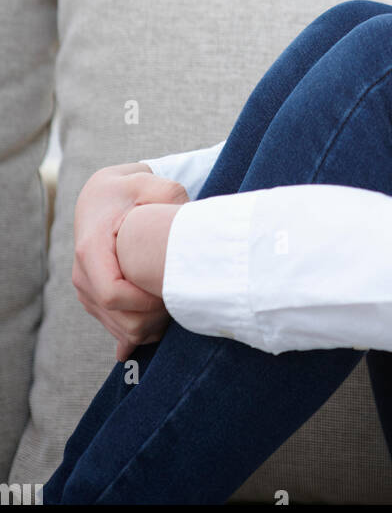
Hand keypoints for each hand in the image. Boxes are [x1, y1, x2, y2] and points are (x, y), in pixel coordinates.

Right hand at [72, 164, 188, 362]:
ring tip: (178, 304)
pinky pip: (120, 329)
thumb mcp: (147, 182)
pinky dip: (144, 330)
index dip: (146, 302)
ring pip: (122, 330)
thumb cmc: (126, 189)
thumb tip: (187, 218)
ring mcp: (87, 292)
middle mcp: (83, 275)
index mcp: (91, 250)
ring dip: (153, 326)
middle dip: (156, 318)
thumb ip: (168, 195)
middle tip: (183, 299)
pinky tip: (163, 320)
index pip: (113, 295)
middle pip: (121, 319)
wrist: (101, 197)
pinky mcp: (95, 300)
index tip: (172, 289)